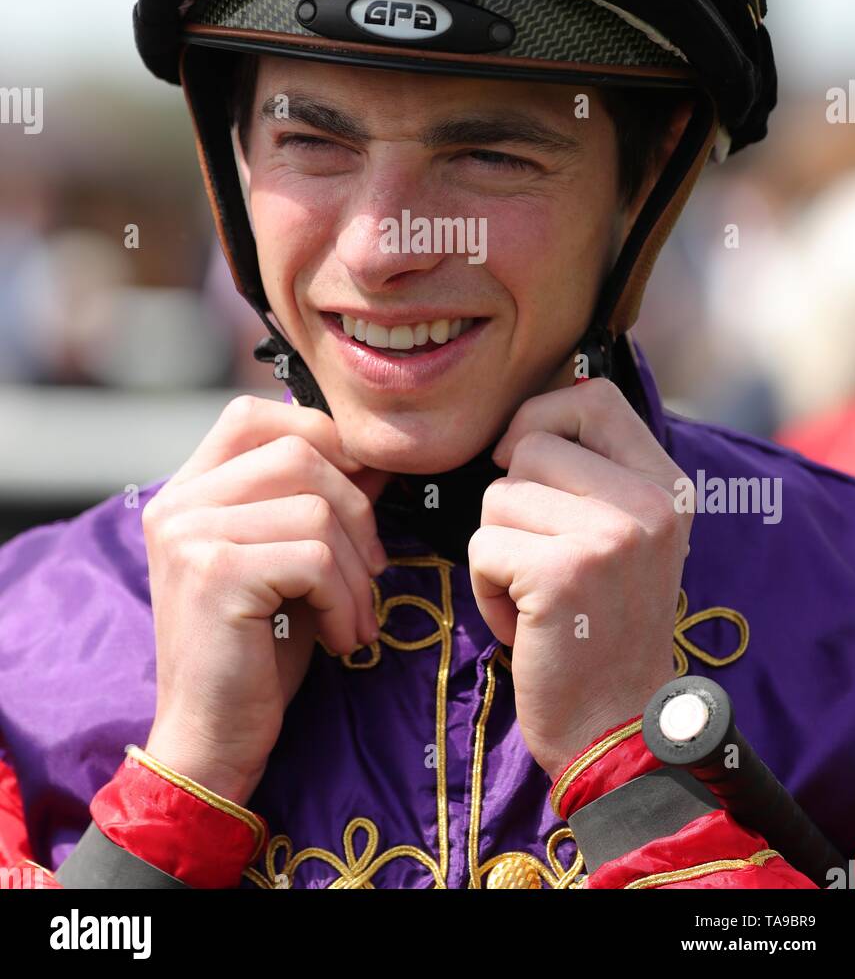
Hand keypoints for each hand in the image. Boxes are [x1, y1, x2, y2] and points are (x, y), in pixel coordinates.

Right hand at [141, 396, 390, 805]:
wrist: (212, 738)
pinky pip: (316, 557)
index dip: (320, 441)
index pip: (256, 416)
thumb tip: (376, 453)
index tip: (354, 500)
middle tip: (370, 573)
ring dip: (358, 570)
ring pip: (318, 507)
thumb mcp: (291, 559)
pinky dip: (345, 601)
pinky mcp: (215, 573)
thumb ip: (320, 500)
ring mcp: (190, 533)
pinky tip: (339, 639)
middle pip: (301, 452)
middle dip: (357, 513)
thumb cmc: (258, 650)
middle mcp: (178, 502)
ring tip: (353, 616)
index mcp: (188, 490)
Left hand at [467, 379, 693, 780]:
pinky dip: (487, 589)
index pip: (593, 396)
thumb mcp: (625, 537)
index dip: (543, 417)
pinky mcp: (564, 573)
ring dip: (497, 550)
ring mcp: (611, 536)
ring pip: (498, 496)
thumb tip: (524, 415)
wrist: (615, 729)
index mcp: (667, 485)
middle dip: (512, 503)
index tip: (526, 464)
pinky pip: (483, 546)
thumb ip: (593, 474)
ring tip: (536, 596)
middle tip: (542, 559)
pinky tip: (524, 624)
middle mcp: (650, 504)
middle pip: (529, 445)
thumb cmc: (601, 629)